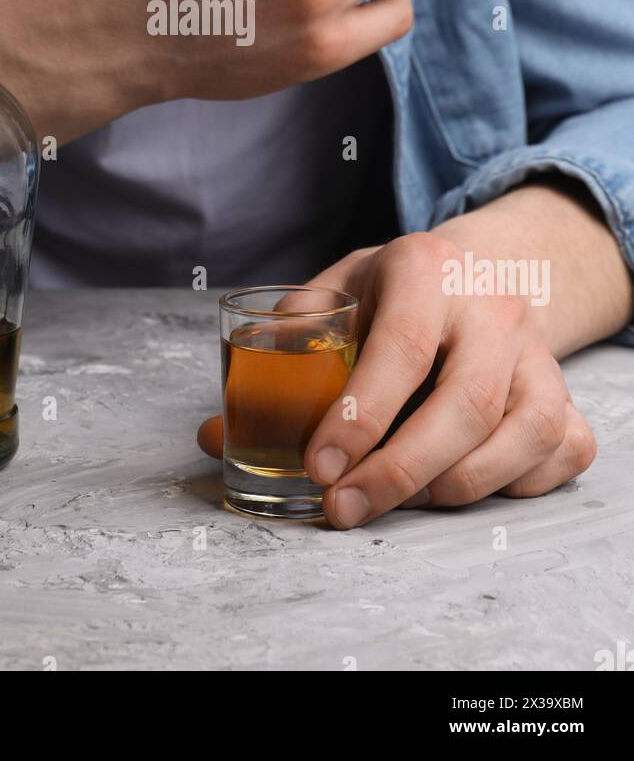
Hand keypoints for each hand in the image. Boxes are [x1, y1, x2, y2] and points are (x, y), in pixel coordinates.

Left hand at [199, 232, 596, 527]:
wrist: (476, 271)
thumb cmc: (391, 293)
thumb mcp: (334, 292)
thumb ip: (280, 351)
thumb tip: (213, 432)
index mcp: (425, 269)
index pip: (399, 347)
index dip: (360, 415)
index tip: (319, 467)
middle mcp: (493, 306)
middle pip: (464, 404)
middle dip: (398, 472)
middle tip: (343, 508)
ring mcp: (539, 351)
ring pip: (520, 436)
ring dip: (452, 486)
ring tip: (394, 498)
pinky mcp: (565, 393)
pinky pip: (560, 452)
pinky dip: (515, 484)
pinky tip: (461, 482)